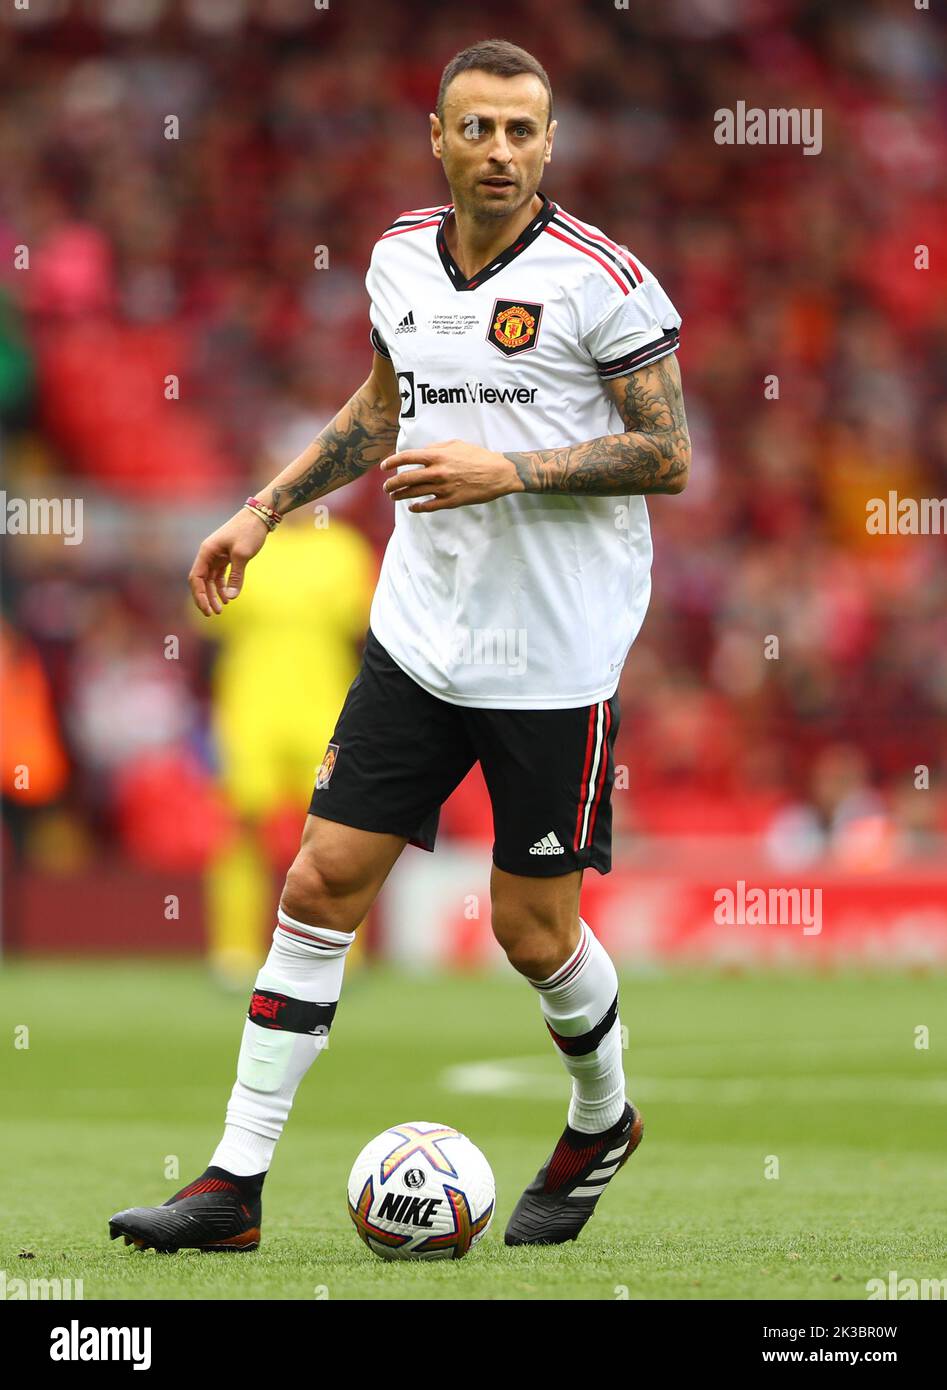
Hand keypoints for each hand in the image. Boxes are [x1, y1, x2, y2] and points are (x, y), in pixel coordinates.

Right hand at [188, 508, 268, 615]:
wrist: (259, 515)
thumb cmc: (249, 531)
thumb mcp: (242, 555)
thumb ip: (236, 577)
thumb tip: (231, 597)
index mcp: (206, 552)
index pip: (196, 578)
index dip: (199, 596)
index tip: (207, 609)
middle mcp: (208, 554)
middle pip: (201, 581)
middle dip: (205, 598)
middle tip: (213, 614)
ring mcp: (216, 555)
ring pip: (210, 580)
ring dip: (214, 594)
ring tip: (221, 609)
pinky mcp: (226, 556)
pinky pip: (220, 575)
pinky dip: (222, 586)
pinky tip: (227, 597)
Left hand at [380, 439, 522, 512]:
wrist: (498, 473)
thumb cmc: (478, 456)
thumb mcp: (456, 444)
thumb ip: (437, 447)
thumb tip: (421, 452)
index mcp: (437, 455)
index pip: (407, 457)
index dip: (391, 461)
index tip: (383, 467)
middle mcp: (437, 472)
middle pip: (406, 478)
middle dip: (392, 484)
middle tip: (386, 487)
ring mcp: (443, 488)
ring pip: (414, 493)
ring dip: (400, 495)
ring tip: (394, 496)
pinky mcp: (451, 501)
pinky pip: (428, 506)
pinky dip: (417, 507)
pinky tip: (412, 507)